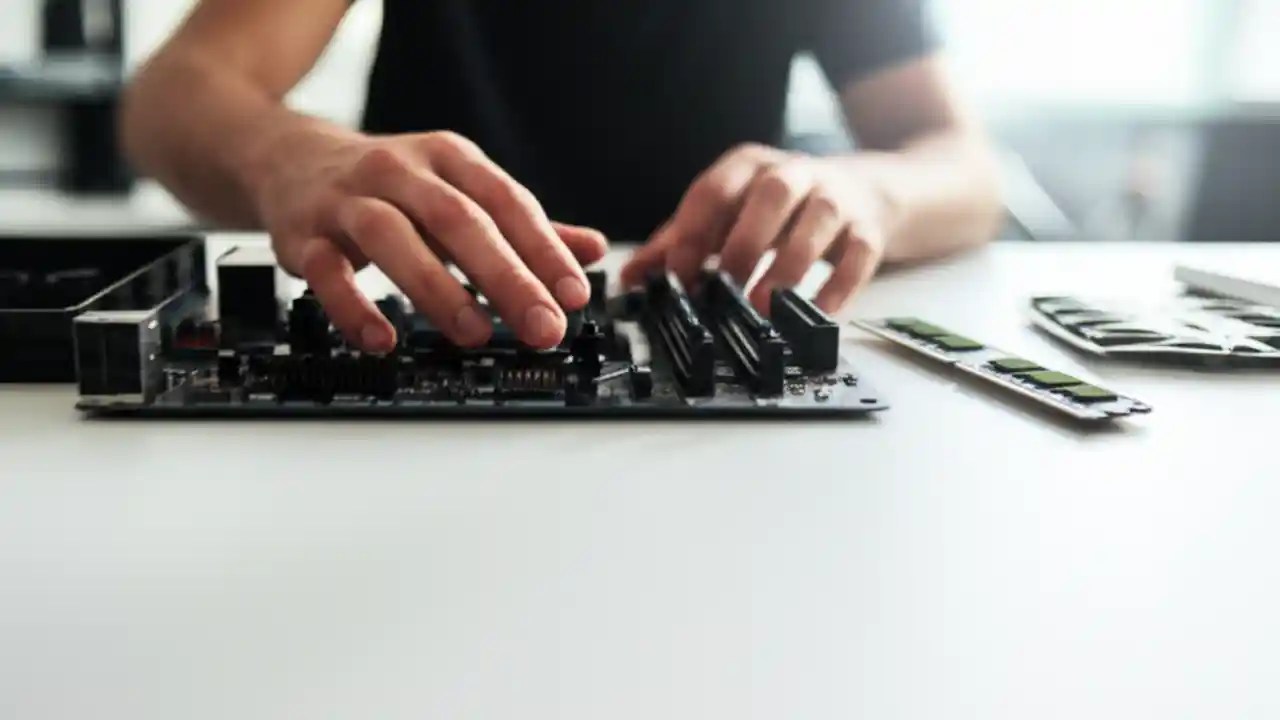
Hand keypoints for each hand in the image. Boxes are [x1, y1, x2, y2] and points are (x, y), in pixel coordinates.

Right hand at [256, 130, 607, 351]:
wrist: (290, 158)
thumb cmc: (390, 184)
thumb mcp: (458, 190)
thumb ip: (522, 226)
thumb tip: (592, 251)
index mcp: (448, 158)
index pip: (506, 202)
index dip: (544, 249)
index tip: (574, 294)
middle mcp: (399, 171)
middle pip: (459, 221)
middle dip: (507, 277)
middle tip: (542, 325)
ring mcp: (347, 200)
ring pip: (393, 239)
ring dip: (439, 289)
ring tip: (476, 334)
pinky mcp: (304, 234)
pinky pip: (327, 271)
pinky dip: (354, 306)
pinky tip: (382, 339)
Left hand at [620, 144, 889, 314]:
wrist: (870, 191)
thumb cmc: (783, 209)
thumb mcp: (731, 215)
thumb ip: (682, 242)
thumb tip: (631, 278)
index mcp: (749, 167)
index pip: (714, 191)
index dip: (693, 234)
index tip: (676, 276)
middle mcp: (794, 173)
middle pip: (770, 196)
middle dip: (744, 244)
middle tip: (724, 292)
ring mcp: (836, 197)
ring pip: (818, 220)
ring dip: (789, 265)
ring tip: (765, 308)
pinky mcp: (869, 227)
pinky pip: (858, 253)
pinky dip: (839, 285)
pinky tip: (817, 314)